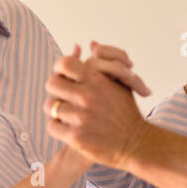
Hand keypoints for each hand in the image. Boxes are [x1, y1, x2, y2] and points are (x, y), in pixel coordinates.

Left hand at [44, 42, 150, 168]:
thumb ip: (103, 63)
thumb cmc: (126, 112)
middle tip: (61, 96)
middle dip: (55, 89)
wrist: (136, 144)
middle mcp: (87, 97)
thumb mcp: (120, 83)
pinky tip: (66, 128)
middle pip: (51, 83)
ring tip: (65, 114)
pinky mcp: (76, 136)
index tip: (63, 76)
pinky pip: (52, 126)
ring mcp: (81, 117)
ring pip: (49, 106)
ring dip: (55, 110)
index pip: (65, 63)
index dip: (59, 68)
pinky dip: (57, 127)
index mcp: (97, 81)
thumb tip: (90, 44)